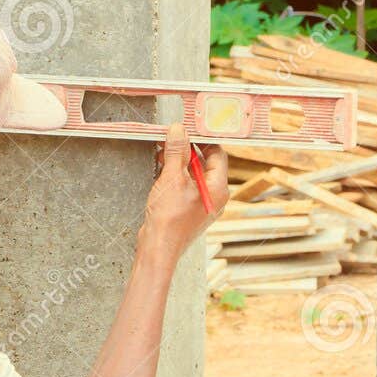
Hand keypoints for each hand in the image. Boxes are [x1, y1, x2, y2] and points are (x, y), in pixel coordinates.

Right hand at [136, 122, 227, 265]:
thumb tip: (178, 131)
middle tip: (172, 138)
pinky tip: (162, 170)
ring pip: (194, 175)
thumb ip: (176, 152)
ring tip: (163, 153)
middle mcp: (214, 196)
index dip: (203, 140)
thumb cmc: (169, 218)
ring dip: (180, 162)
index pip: (217, 154)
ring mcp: (202, 204)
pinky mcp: (190, 210)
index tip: (189, 129)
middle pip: (206, 164)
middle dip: (188, 150)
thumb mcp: (172, 179)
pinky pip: (187, 186)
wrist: (158, 247)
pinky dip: (176, 176)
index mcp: (218, 188)